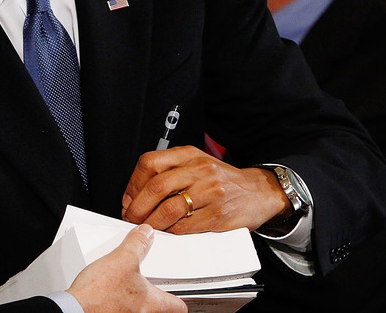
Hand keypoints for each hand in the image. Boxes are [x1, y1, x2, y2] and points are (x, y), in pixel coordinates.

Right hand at [67, 224, 186, 312]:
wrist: (75, 310)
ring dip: (135, 301)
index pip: (179, 307)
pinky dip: (118, 305)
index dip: (179, 298)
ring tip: (125, 287)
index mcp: (152, 303)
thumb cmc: (99, 293)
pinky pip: (121, 312)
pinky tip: (107, 294)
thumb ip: (136, 244)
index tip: (177, 292)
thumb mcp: (121, 259)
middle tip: (148, 285)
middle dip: (155, 297)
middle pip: (160, 311)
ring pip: (140, 312)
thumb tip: (146, 233)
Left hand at [120, 146, 288, 233]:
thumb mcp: (196, 164)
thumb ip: (169, 172)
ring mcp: (210, 192)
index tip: (127, 199)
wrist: (258, 192)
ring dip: (152, 222)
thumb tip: (135, 194)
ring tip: (146, 228)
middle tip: (131, 218)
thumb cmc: (222, 179)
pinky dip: (171, 231)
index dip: (133, 184)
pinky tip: (167, 232)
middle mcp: (199, 170)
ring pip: (170, 208)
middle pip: (156, 187)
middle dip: (137, 207)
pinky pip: (186, 226)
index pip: (150, 163)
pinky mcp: (218, 214)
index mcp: (188, 155)